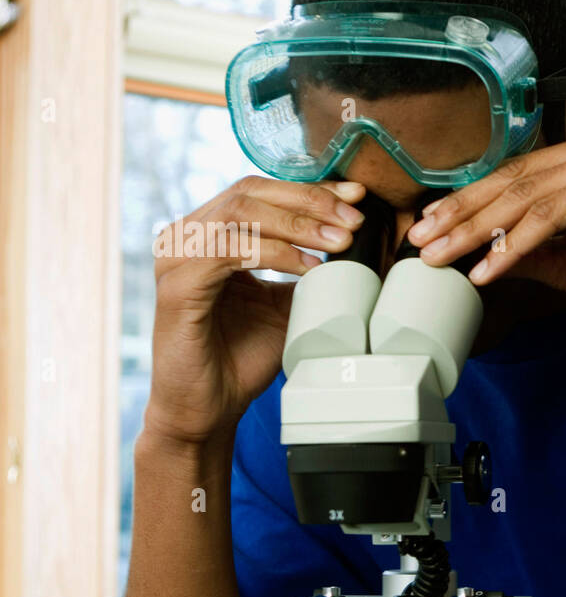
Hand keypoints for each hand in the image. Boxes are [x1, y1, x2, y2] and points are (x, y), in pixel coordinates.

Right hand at [145, 175, 366, 443]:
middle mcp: (187, 236)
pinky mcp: (177, 287)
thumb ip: (308, 269)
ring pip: (240, 214)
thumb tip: (357, 243)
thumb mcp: (287, 304)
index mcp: (210, 232)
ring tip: (340, 242)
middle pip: (251, 192)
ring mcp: (176, 258)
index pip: (262, 191)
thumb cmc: (242, 356)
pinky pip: (228, 252)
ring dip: (297, 224)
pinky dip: (275, 254)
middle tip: (354, 219)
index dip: (311, 189)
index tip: (357, 196)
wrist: (210, 407)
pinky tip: (308, 268)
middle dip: (310, 202)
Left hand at [406, 124, 565, 337]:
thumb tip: (474, 248)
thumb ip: (526, 246)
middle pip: (515, 181)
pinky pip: (550, 215)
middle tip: (421, 241)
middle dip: (462, 215)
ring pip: (526, 197)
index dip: (470, 201)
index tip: (430, 226)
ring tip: (441, 257)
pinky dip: (515, 245)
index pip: (519, 174)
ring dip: (477, 231)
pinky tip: (487, 270)